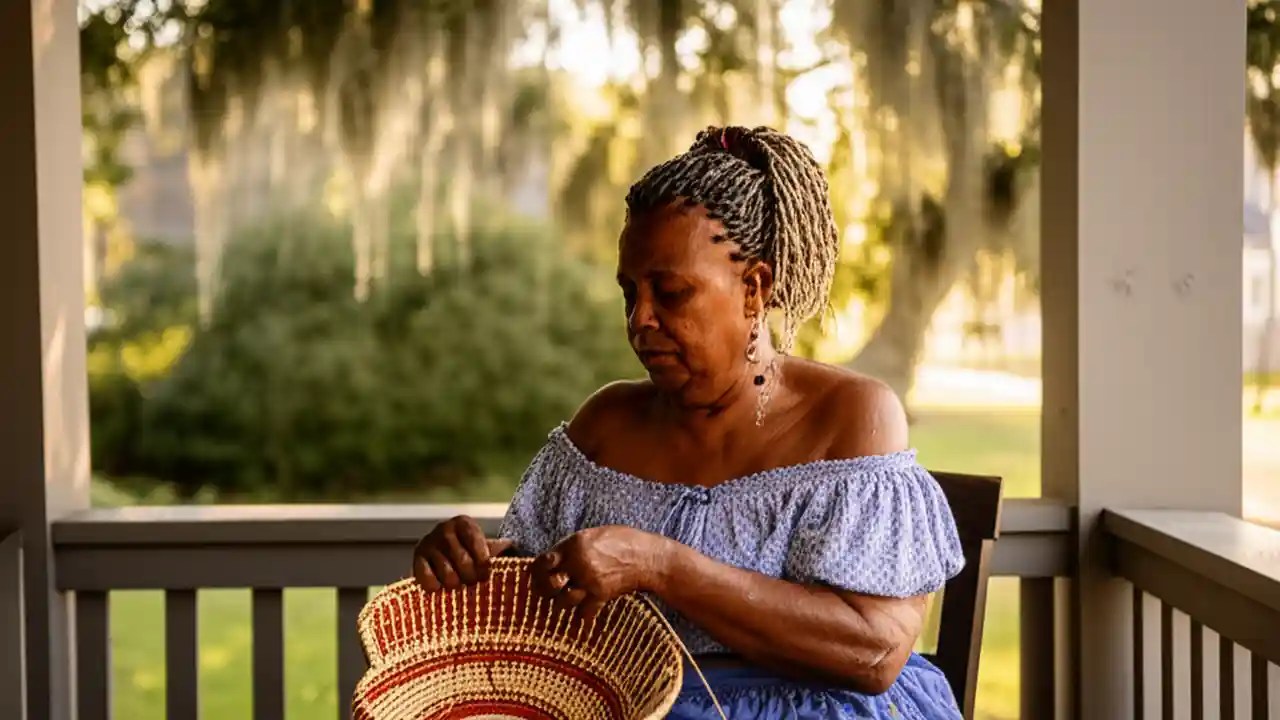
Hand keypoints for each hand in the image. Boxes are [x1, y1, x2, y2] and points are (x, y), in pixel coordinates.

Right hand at [412, 515, 513, 591]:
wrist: (442, 555)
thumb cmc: (472, 554)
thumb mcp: (487, 547)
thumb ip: (502, 550)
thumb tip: (526, 558)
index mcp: (463, 523)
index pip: (477, 544)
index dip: (484, 563)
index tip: (486, 573)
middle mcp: (444, 529)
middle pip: (463, 563)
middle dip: (472, 577)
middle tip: (473, 581)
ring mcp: (428, 543)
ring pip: (448, 575)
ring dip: (456, 584)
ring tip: (460, 583)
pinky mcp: (416, 558)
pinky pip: (427, 580)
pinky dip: (436, 587)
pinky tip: (442, 587)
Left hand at [530, 526, 668, 620]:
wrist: (648, 557)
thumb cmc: (623, 540)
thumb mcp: (594, 534)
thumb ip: (573, 546)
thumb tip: (555, 558)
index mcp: (574, 545)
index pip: (543, 561)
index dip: (537, 570)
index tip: (537, 575)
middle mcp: (578, 564)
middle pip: (549, 584)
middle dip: (546, 589)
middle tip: (548, 591)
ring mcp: (589, 582)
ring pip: (563, 601)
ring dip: (563, 602)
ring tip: (567, 599)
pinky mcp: (601, 596)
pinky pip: (583, 614)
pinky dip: (581, 617)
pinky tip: (582, 615)